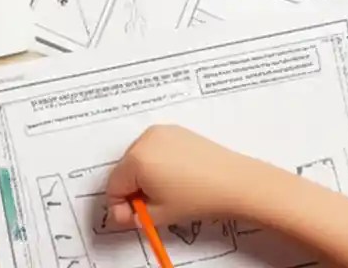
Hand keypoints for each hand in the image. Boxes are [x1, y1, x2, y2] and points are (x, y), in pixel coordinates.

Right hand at [104, 125, 279, 228]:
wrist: (234, 182)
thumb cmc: (197, 199)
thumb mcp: (159, 215)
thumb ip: (132, 217)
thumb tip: (120, 214)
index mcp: (136, 160)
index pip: (112, 186)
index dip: (120, 206)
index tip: (133, 217)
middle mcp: (144, 140)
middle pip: (124, 170)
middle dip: (132, 190)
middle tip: (152, 206)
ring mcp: (160, 132)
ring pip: (138, 159)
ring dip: (144, 176)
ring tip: (167, 191)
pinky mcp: (175, 131)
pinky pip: (153, 149)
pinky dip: (157, 163)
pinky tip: (176, 177)